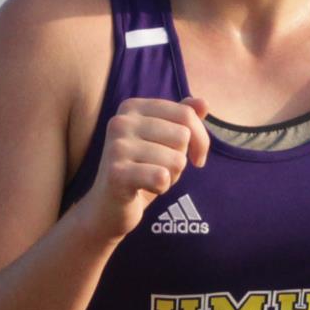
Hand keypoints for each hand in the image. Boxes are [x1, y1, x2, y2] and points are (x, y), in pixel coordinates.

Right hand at [81, 95, 209, 240]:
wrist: (106, 207)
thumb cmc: (140, 170)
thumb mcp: (163, 141)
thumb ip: (181, 118)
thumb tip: (203, 102)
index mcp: (132, 108)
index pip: (186, 114)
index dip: (200, 139)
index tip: (196, 157)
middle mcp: (121, 122)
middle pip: (182, 136)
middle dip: (180, 159)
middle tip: (159, 169)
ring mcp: (116, 147)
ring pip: (176, 160)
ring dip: (171, 176)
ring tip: (149, 179)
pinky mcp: (116, 173)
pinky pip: (162, 177)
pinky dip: (161, 188)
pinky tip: (144, 189)